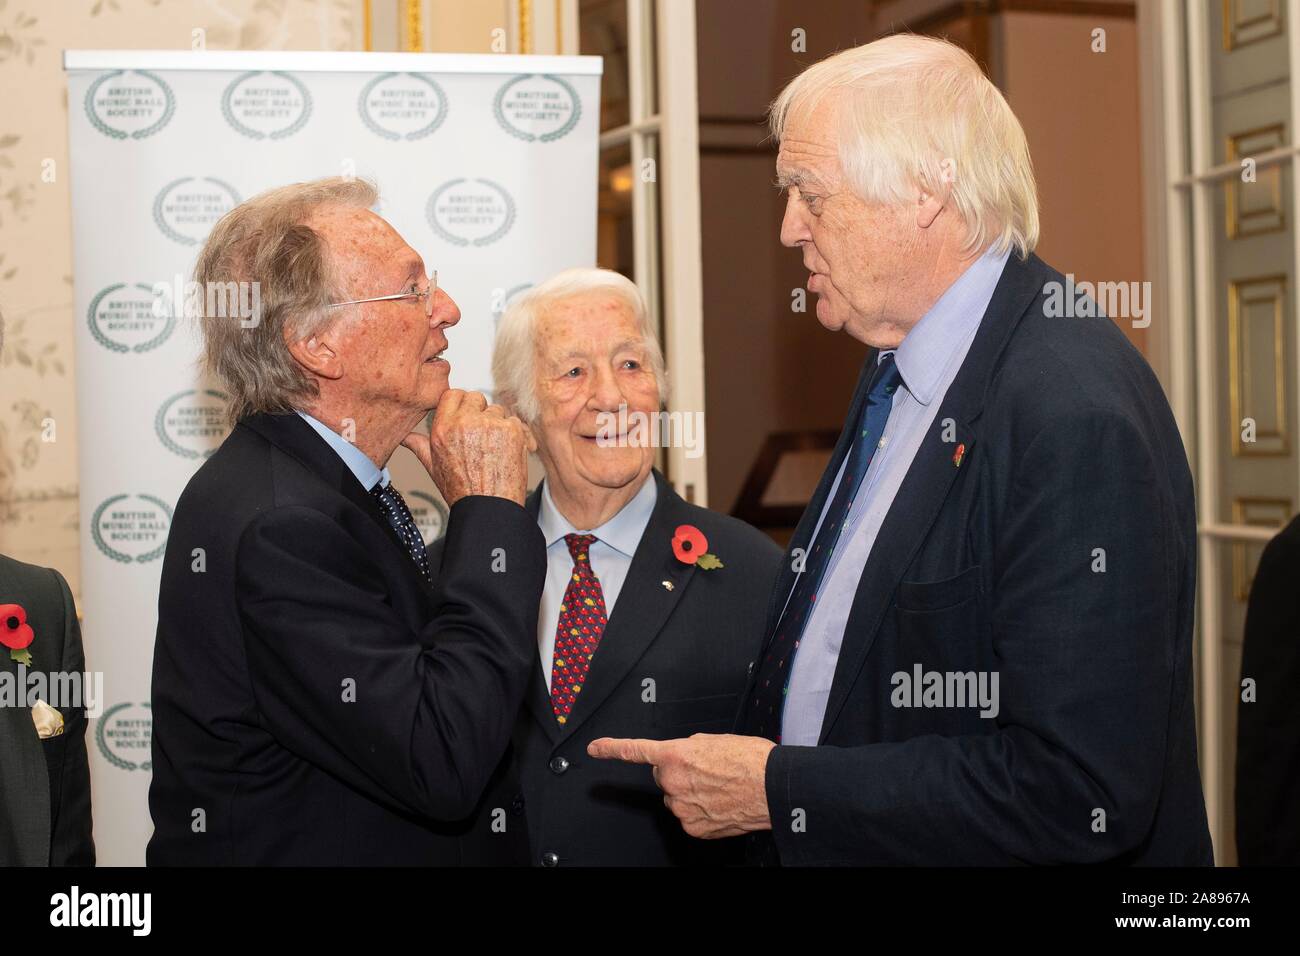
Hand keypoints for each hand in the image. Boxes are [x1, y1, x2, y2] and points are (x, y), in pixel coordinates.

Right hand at [401, 389, 529, 506]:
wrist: (489, 507)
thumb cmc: (463, 491)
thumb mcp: (433, 467)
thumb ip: (419, 445)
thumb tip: (405, 437)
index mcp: (444, 428)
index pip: (453, 394)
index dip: (461, 403)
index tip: (465, 414)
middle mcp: (466, 422)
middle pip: (476, 398)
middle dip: (479, 412)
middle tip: (480, 434)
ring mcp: (490, 424)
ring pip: (497, 410)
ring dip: (497, 423)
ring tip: (492, 448)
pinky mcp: (512, 430)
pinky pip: (514, 421)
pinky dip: (514, 433)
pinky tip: (505, 451)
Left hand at [587, 734, 774, 838]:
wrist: (771, 788)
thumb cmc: (750, 760)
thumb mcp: (715, 740)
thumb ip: (689, 748)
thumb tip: (684, 756)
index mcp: (676, 755)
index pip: (636, 750)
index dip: (612, 749)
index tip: (595, 749)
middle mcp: (674, 782)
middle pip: (662, 777)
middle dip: (677, 773)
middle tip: (704, 771)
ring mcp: (682, 808)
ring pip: (676, 798)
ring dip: (689, 792)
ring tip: (718, 787)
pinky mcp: (693, 827)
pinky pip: (688, 816)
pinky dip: (700, 811)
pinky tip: (718, 803)